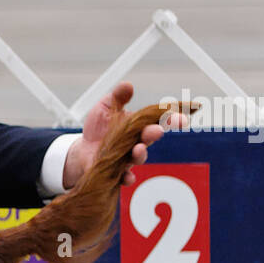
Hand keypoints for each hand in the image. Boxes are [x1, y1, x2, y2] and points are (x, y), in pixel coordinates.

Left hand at [63, 81, 182, 189]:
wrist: (82, 152)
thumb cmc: (98, 130)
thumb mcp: (105, 108)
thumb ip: (117, 97)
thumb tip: (127, 85)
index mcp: (138, 125)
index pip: (158, 120)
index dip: (172, 118)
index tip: (182, 118)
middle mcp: (137, 142)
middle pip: (149, 138)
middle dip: (154, 133)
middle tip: (156, 130)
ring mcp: (127, 158)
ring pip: (139, 157)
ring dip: (141, 154)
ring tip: (139, 149)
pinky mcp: (115, 172)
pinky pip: (125, 177)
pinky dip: (127, 177)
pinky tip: (127, 176)